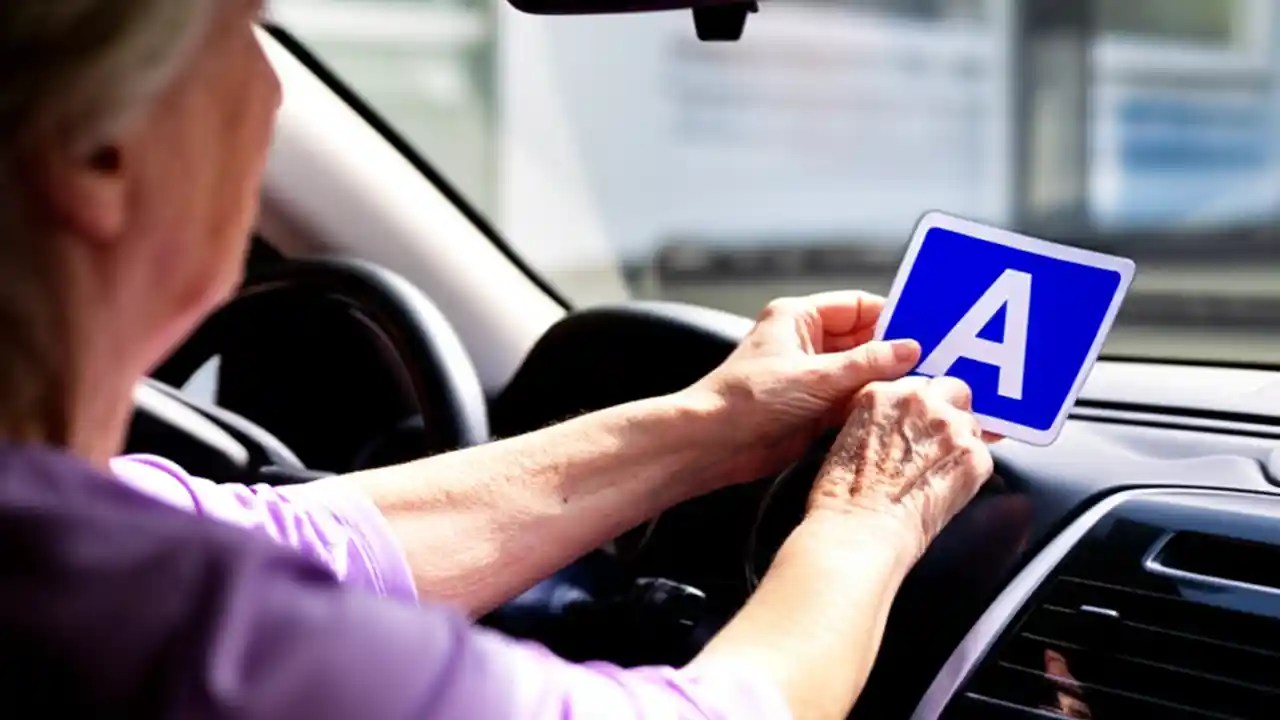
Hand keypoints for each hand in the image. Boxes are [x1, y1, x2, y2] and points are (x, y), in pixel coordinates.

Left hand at [687, 292, 922, 483]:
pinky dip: (872, 405)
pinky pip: (852, 401)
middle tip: (936, 364)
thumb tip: (910, 349)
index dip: (893, 317)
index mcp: (799, 318)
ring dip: (886, 383)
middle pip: (864, 341)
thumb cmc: (747, 399)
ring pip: (861, 373)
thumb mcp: (815, 376)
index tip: (928, 330)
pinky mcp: (812, 409)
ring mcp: (810, 377)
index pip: (858, 306)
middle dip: (895, 353)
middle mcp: (806, 343)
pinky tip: (901, 411)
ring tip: (927, 389)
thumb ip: (867, 363)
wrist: (712, 444)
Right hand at [806, 376, 994, 562]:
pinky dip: (971, 471)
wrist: (860, 530)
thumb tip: (898, 430)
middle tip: (935, 442)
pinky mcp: (973, 455)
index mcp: (881, 394)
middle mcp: (917, 400)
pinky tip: (948, 490)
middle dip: (948, 411)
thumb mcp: (847, 440)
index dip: (919, 407)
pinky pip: (983, 455)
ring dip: (961, 440)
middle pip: (952, 389)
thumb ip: (878, 421)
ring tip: (939, 472)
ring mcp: (949, 426)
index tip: (916, 423)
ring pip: (971, 421)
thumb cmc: (844, 498)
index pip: (915, 385)